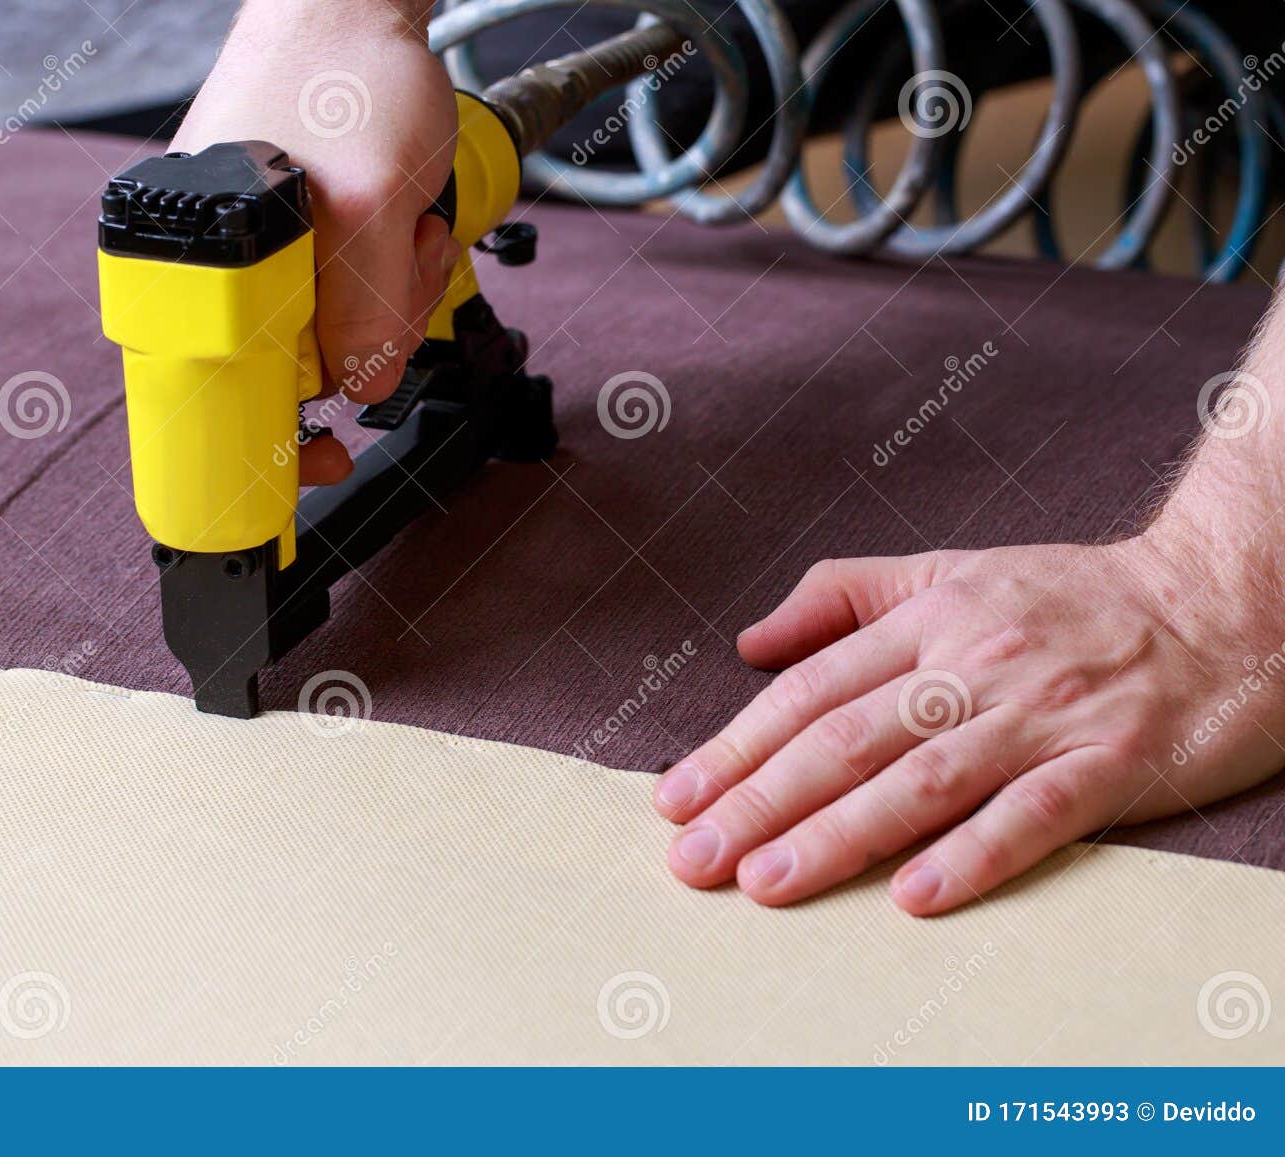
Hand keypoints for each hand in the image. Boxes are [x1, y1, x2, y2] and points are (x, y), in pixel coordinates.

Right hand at [172, 0, 460, 484]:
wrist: (350, 11)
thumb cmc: (343, 78)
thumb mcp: (370, 211)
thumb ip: (364, 319)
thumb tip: (354, 393)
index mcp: (194, 276)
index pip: (219, 406)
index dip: (273, 444)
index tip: (320, 466)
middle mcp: (212, 275)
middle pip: (298, 375)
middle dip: (368, 339)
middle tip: (398, 270)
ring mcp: (255, 263)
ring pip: (336, 340)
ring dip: (394, 299)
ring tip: (403, 227)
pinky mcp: (293, 249)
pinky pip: (348, 300)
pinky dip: (391, 276)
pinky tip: (402, 223)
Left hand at [653, 523, 1284, 914]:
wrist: (1224, 602)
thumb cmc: (1072, 595)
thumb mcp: (950, 569)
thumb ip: (843, 596)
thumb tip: (750, 643)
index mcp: (929, 619)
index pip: (811, 690)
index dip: (737, 746)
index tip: (676, 798)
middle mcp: (974, 665)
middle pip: (847, 738)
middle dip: (761, 802)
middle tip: (694, 860)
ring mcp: (1042, 716)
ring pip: (922, 780)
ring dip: (838, 835)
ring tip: (766, 884)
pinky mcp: (1109, 764)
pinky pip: (1032, 816)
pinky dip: (973, 855)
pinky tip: (913, 894)